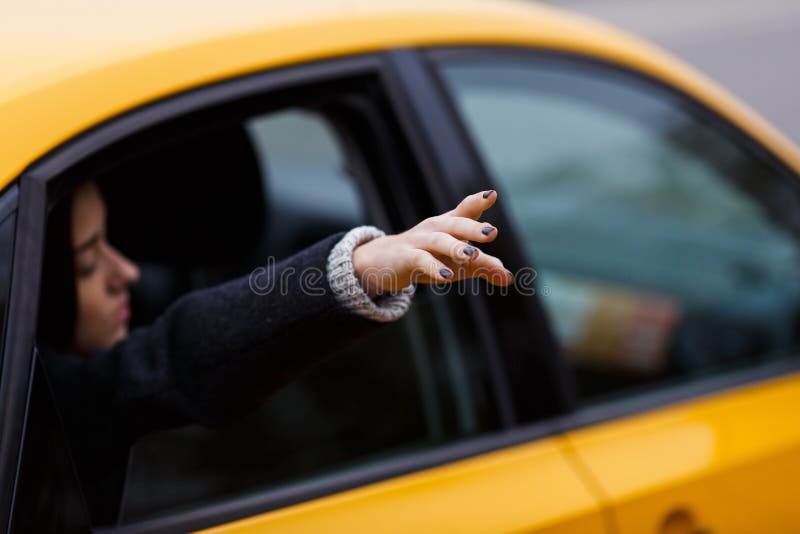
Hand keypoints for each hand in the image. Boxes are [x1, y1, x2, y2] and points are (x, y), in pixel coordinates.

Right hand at [352, 190, 513, 297]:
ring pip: (439, 241)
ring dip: (456, 248)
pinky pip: (420, 260)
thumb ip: (483, 268)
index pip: (465, 210)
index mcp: (449, 225)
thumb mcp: (456, 263)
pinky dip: (433, 268)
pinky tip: (445, 278)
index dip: (478, 201)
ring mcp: (419, 242)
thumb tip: (509, 278)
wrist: (382, 262)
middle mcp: (435, 229)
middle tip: (493, 233)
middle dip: (473, 228)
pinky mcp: (405, 258)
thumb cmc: (426, 258)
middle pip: (455, 224)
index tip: (492, 195)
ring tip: (472, 256)